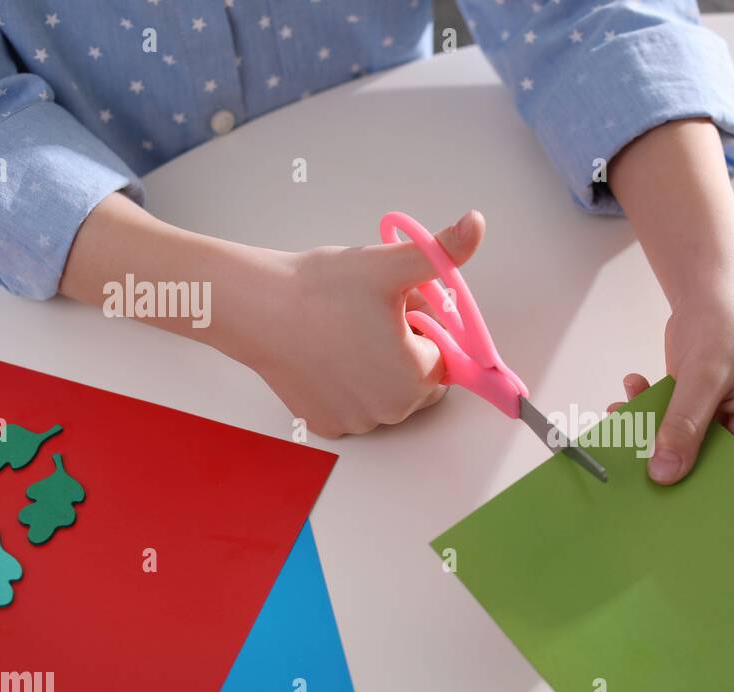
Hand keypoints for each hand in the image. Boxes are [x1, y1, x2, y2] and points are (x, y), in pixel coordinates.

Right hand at [60, 194, 486, 438]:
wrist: (256, 307)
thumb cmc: (321, 288)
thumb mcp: (391, 264)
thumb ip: (442, 252)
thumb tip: (477, 224)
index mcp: (418, 376)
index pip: (445, 355)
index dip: (425, 327)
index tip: (397, 308)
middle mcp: (392, 410)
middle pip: (420, 379)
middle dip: (407, 349)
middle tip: (372, 316)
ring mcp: (358, 422)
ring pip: (387, 393)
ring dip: (379, 368)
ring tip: (348, 332)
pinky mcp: (327, 424)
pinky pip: (354, 405)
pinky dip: (348, 385)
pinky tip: (328, 355)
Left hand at [608, 291, 733, 482]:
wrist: (714, 289)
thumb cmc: (727, 323)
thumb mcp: (704, 376)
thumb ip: (684, 426)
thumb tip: (665, 473)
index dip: (703, 488)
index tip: (662, 489)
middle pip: (710, 466)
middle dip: (669, 457)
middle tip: (631, 450)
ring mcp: (728, 422)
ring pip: (687, 447)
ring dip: (652, 431)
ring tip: (623, 412)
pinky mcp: (705, 411)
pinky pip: (675, 426)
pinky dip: (651, 412)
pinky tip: (634, 390)